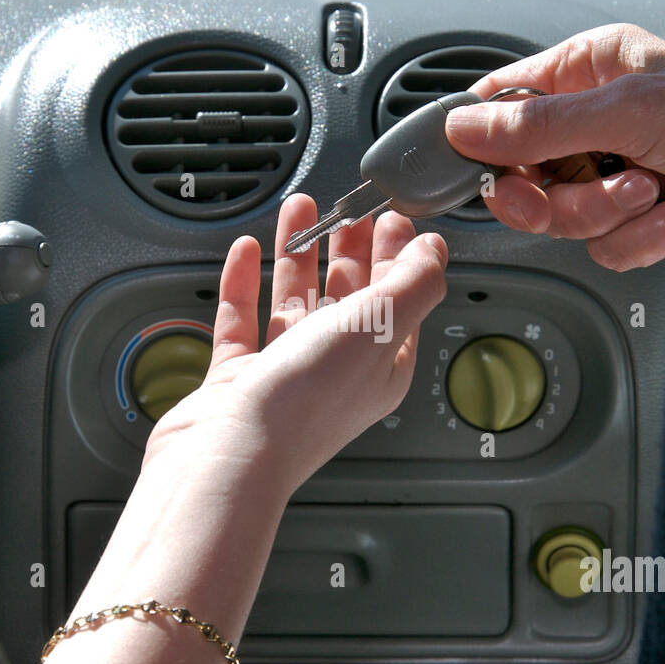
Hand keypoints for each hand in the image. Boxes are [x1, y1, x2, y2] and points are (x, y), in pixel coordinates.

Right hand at [144, 193, 448, 495]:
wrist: (229, 455)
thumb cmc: (304, 402)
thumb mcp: (378, 327)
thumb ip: (414, 283)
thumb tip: (435, 251)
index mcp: (380, 368)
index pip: (399, 302)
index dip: (398, 257)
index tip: (392, 216)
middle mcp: (335, 374)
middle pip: (349, 299)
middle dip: (349, 248)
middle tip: (348, 208)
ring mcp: (285, 376)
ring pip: (296, 303)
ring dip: (298, 254)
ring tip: (298, 211)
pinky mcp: (238, 380)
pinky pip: (243, 321)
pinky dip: (245, 283)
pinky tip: (247, 252)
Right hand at [443, 23, 664, 270]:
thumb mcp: (626, 111)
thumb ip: (539, 127)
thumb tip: (466, 127)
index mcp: (592, 70)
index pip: (506, 102)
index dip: (485, 140)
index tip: (477, 169)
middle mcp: (601, 119)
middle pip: (527, 176)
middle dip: (556, 196)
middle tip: (567, 197)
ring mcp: (621, 171)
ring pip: (565, 218)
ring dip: (607, 214)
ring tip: (653, 192)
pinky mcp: (646, 218)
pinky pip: (608, 246)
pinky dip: (642, 239)